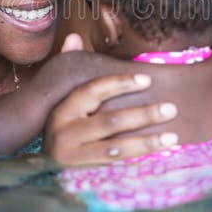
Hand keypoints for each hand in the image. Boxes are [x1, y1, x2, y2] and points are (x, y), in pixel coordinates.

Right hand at [43, 34, 179, 165]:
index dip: (120, 83)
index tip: (147, 79)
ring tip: (173, 136)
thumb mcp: (59, 96)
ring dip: (147, 142)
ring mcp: (73, 157)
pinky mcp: (83, 175)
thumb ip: (69, 65)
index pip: (93, 91)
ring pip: (116, 149)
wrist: (38, 166)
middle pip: (109, 121)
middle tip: (171, 108)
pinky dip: (137, 160)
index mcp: (62, 109)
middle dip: (143, 114)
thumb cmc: (60, 124)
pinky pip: (116, 167)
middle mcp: (64, 133)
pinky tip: (159, 155)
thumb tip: (73, 36)